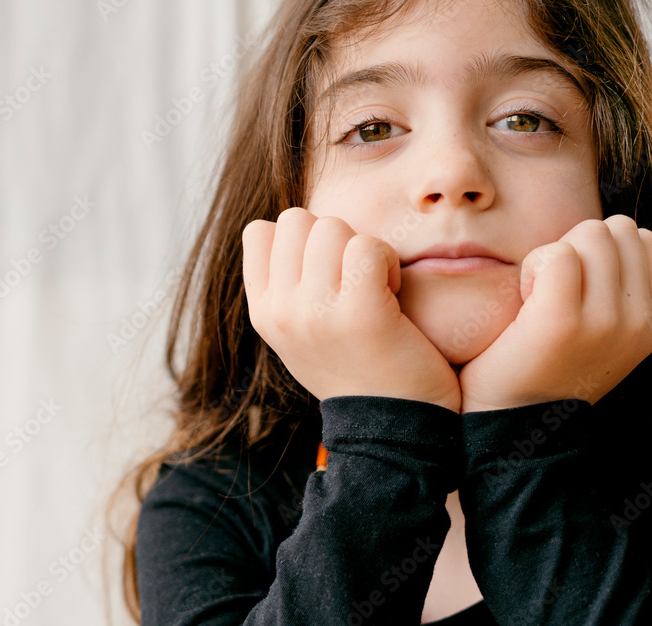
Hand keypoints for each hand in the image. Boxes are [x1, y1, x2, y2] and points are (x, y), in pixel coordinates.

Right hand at [242, 207, 461, 411]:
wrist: (392, 431)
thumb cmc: (357, 369)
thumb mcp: (301, 332)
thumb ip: (286, 285)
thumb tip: (278, 227)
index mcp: (263, 313)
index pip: (259, 231)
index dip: (299, 239)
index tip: (324, 274)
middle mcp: (281, 312)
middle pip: (297, 220)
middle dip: (333, 239)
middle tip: (354, 280)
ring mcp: (315, 313)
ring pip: (331, 227)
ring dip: (362, 249)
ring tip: (374, 289)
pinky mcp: (359, 314)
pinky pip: (368, 247)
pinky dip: (387, 261)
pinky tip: (391, 294)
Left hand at [458, 215, 651, 413]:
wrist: (512, 421)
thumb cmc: (543, 364)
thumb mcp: (600, 328)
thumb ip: (616, 284)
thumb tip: (610, 230)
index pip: (639, 239)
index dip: (597, 252)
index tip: (572, 291)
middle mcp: (639, 322)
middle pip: (614, 229)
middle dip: (577, 247)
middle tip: (551, 293)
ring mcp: (606, 322)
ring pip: (589, 234)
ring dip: (553, 255)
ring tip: (538, 298)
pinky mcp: (563, 321)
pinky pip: (557, 253)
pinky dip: (532, 265)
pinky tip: (524, 300)